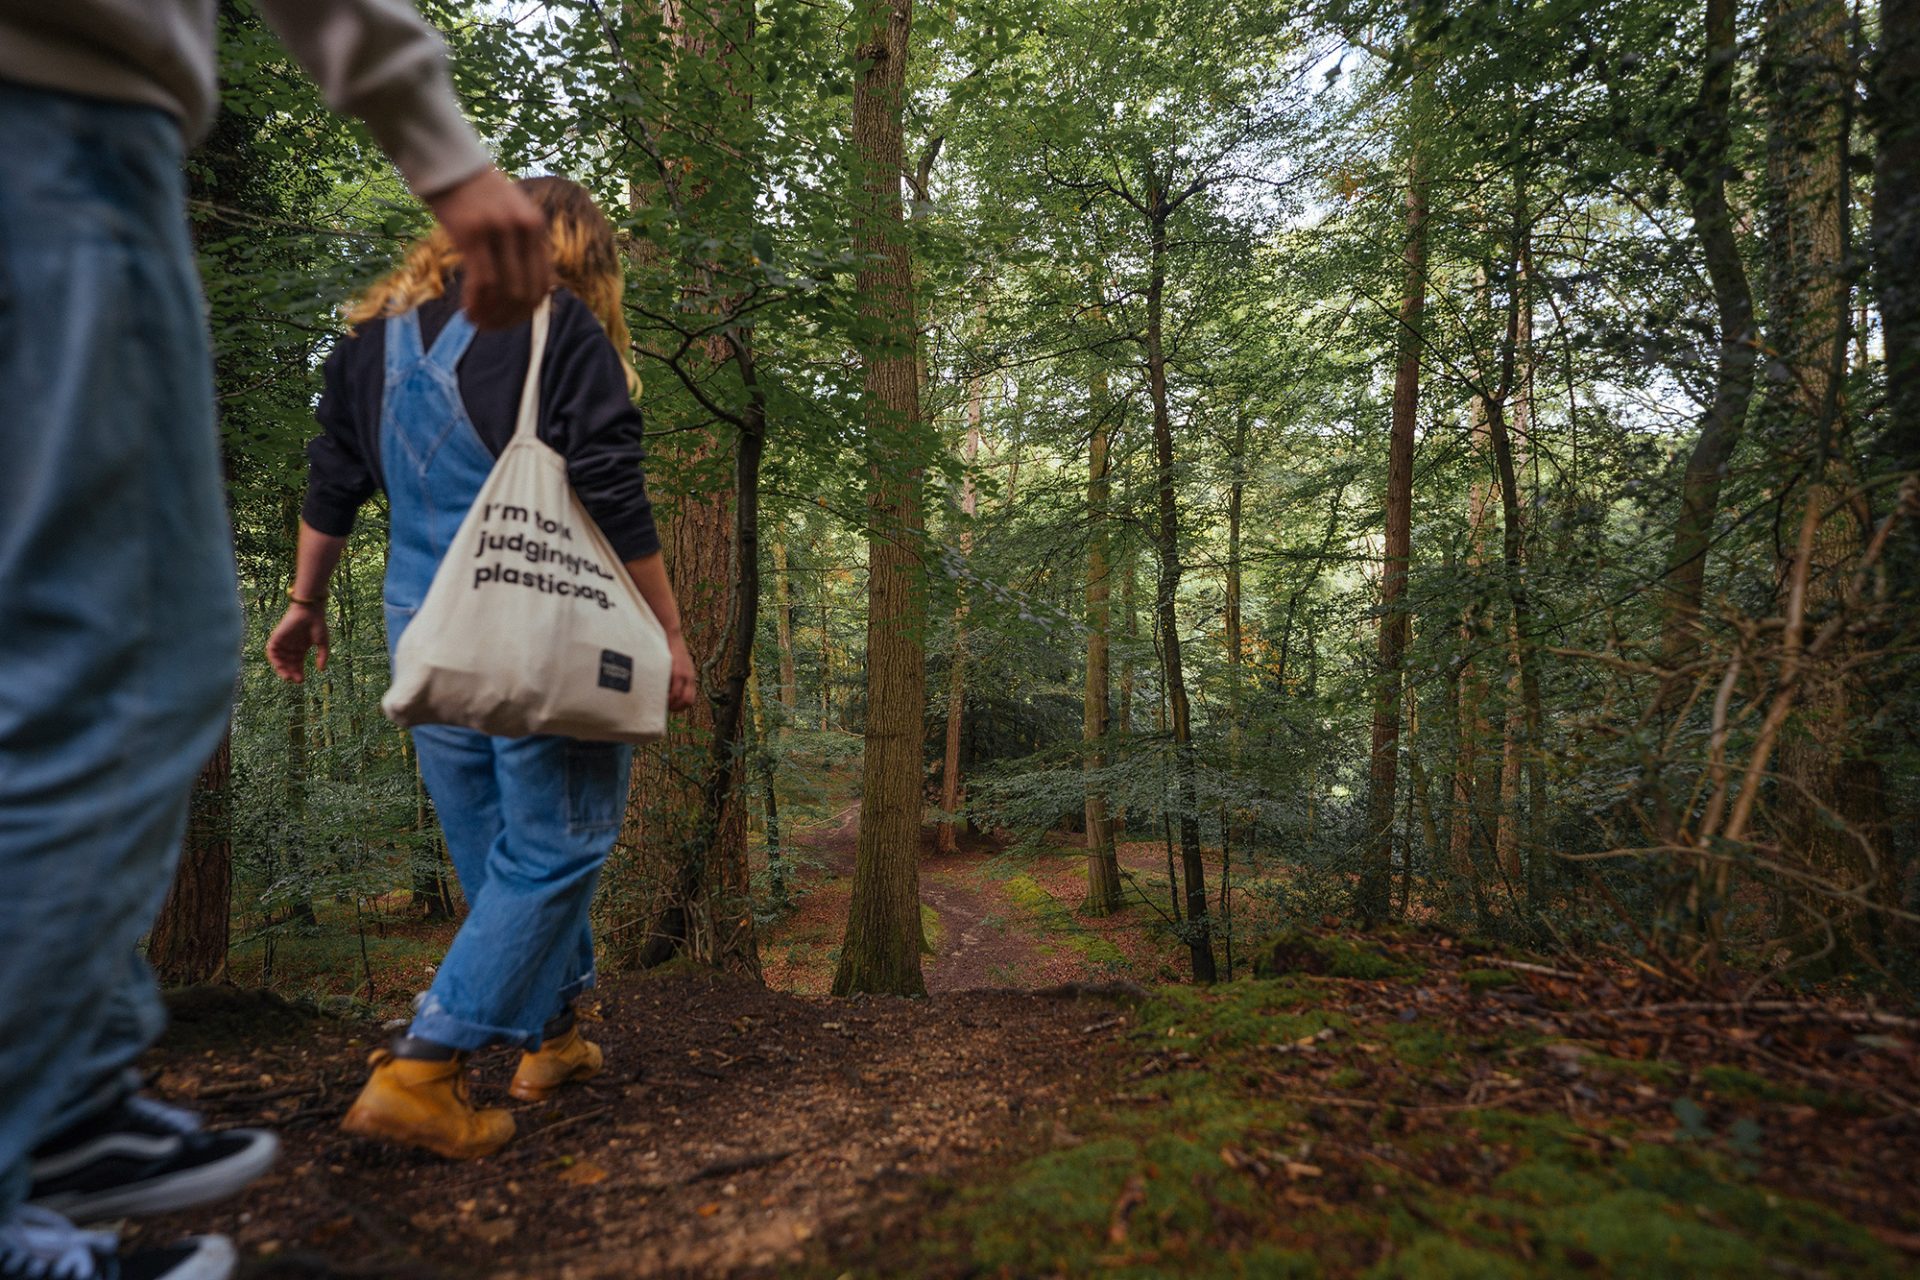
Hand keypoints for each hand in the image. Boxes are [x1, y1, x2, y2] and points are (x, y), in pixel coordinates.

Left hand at [267, 605, 329, 682]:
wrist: (310, 611)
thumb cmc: (318, 624)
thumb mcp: (323, 643)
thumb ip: (322, 656)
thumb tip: (322, 670)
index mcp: (300, 648)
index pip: (297, 664)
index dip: (298, 672)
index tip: (302, 680)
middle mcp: (291, 646)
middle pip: (288, 664)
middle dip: (291, 672)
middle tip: (296, 680)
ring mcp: (283, 642)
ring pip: (279, 660)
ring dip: (282, 669)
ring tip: (288, 676)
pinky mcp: (276, 637)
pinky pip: (271, 651)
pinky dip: (274, 660)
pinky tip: (280, 667)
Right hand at [426, 167, 552, 328]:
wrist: (451, 166)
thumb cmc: (479, 195)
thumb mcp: (513, 217)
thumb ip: (524, 247)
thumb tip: (528, 291)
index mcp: (537, 229)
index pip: (544, 283)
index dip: (528, 311)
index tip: (511, 323)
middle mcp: (524, 230)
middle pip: (526, 292)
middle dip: (509, 318)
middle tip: (491, 327)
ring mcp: (500, 232)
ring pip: (505, 291)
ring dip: (492, 314)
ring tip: (477, 322)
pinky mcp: (473, 234)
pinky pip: (482, 282)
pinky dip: (477, 303)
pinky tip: (467, 312)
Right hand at [667, 633, 695, 712]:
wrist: (670, 633)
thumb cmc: (667, 649)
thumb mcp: (674, 664)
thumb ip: (673, 675)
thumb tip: (663, 688)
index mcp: (690, 677)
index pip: (690, 700)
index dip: (680, 706)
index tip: (668, 706)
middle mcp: (690, 677)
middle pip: (688, 702)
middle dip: (676, 708)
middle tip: (663, 706)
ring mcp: (685, 675)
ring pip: (682, 699)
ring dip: (671, 704)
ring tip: (660, 701)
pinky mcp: (678, 672)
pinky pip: (676, 691)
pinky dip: (669, 697)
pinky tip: (660, 695)